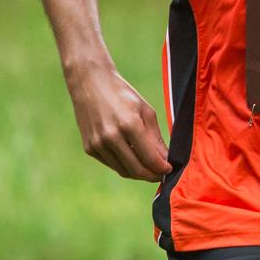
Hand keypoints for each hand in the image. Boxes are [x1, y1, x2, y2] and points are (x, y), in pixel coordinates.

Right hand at [64, 60, 171, 180]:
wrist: (90, 84)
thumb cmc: (122, 95)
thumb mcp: (145, 111)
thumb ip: (155, 138)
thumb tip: (165, 159)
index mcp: (128, 125)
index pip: (149, 158)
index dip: (161, 168)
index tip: (170, 169)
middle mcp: (110, 137)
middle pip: (135, 169)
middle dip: (151, 175)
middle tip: (161, 175)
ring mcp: (97, 144)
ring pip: (123, 170)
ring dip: (138, 173)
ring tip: (150, 170)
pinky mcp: (89, 148)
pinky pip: (111, 164)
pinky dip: (124, 166)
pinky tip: (133, 160)